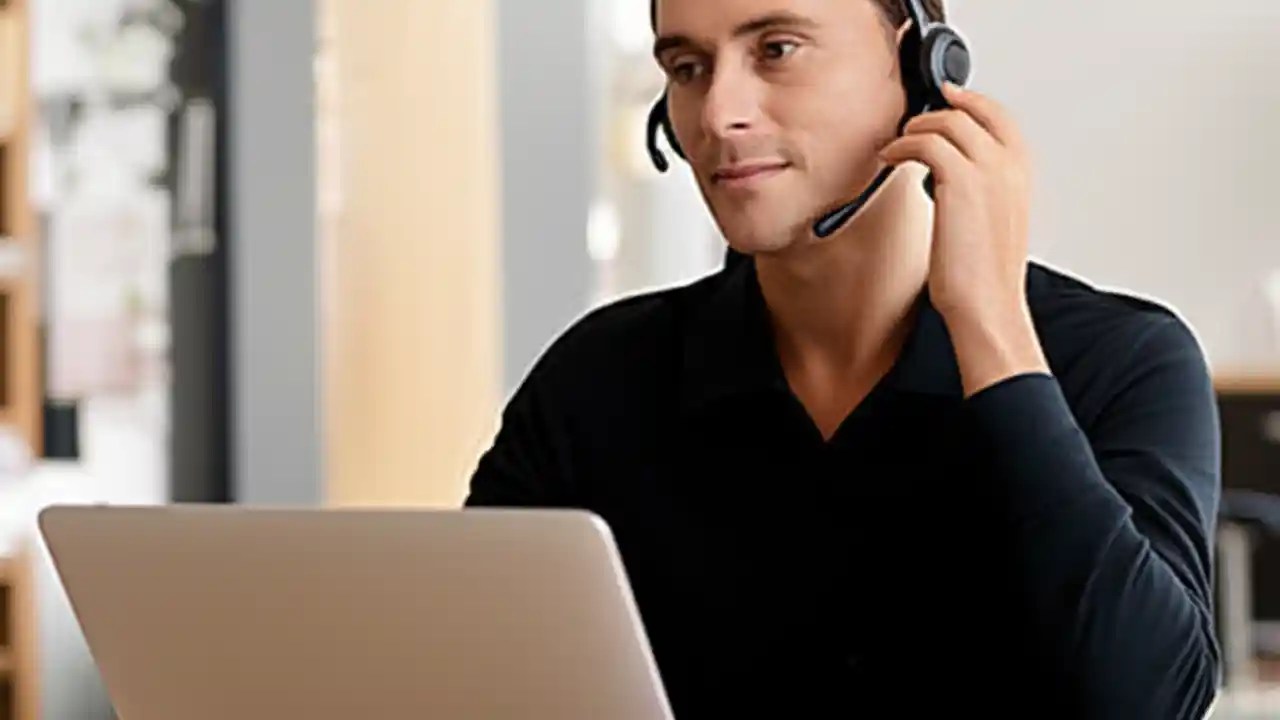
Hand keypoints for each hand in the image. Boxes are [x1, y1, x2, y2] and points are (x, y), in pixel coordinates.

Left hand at [878, 83, 1048, 395]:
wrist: (987, 304)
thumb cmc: (984, 275)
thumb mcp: (991, 222)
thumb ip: (981, 191)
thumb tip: (947, 176)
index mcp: (1021, 175)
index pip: (1000, 117)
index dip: (970, 101)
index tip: (947, 96)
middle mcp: (1009, 166)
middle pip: (972, 110)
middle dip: (936, 110)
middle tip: (911, 122)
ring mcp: (988, 170)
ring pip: (947, 121)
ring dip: (915, 128)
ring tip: (896, 145)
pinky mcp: (961, 181)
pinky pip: (926, 142)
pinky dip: (902, 145)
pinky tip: (890, 157)